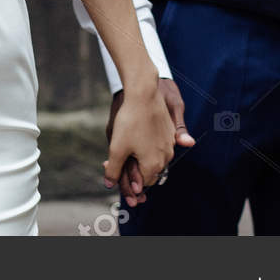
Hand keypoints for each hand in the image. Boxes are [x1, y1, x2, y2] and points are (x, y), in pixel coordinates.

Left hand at [102, 79, 181, 207]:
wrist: (143, 95)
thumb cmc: (130, 122)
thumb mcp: (117, 148)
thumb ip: (114, 170)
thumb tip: (109, 184)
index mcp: (154, 164)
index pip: (143, 183)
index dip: (129, 181)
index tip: (117, 170)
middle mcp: (166, 157)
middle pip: (151, 172)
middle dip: (136, 170)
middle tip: (121, 159)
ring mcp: (169, 144)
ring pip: (156, 158)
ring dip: (143, 157)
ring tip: (128, 146)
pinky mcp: (169, 132)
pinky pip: (160, 145)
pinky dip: (149, 145)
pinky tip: (137, 135)